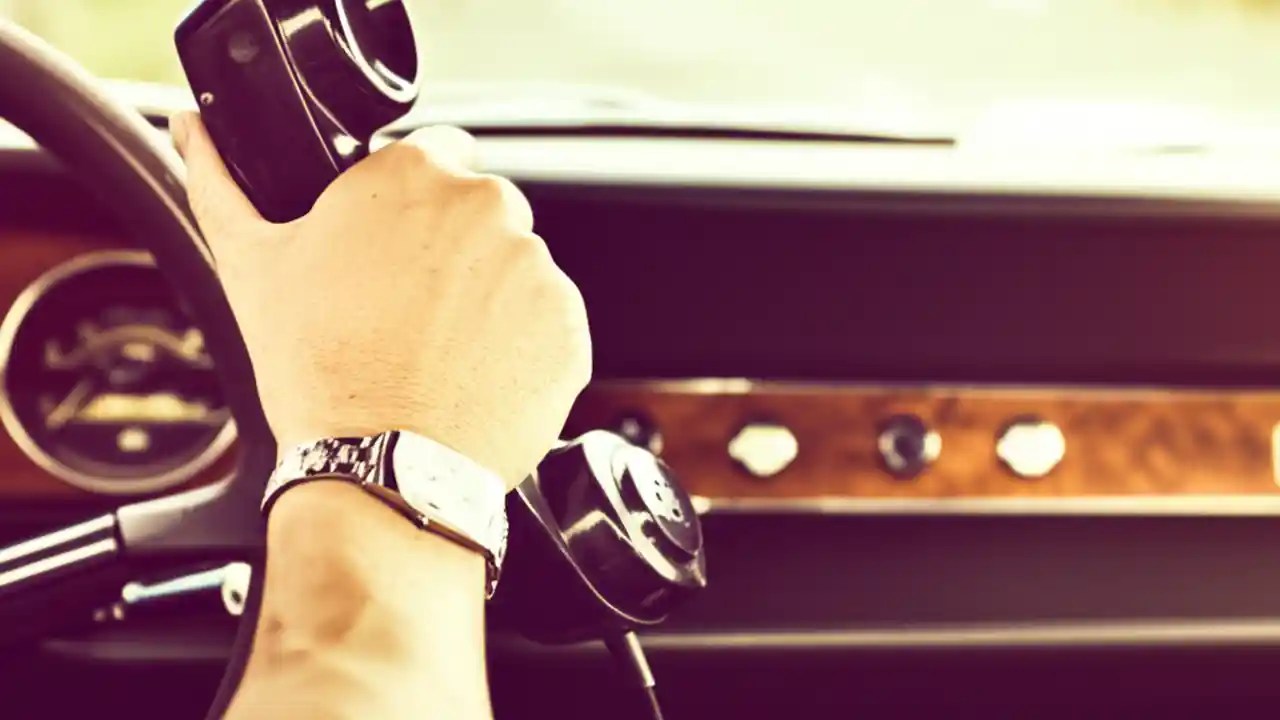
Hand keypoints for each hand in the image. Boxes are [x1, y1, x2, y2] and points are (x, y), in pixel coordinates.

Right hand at [171, 113, 590, 487]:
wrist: (381, 468)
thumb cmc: (316, 369)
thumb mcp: (251, 265)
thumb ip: (219, 182)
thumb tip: (193, 131)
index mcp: (416, 173)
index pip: (437, 154)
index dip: (411, 204)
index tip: (394, 247)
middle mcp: (489, 208)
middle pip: (481, 212)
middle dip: (452, 250)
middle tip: (407, 310)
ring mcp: (538, 269)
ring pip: (515, 269)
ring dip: (487, 298)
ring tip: (438, 350)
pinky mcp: (569, 326)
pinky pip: (548, 323)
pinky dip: (521, 345)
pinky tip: (473, 374)